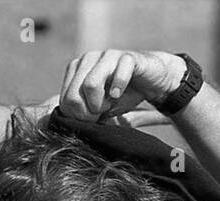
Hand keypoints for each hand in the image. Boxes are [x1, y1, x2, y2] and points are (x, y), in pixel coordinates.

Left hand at [58, 50, 184, 122]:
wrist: (153, 81)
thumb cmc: (124, 94)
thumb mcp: (101, 107)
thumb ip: (84, 113)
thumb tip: (71, 125)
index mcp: (77, 68)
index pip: (66, 100)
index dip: (79, 116)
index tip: (93, 118)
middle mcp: (88, 58)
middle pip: (74, 95)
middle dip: (88, 113)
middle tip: (102, 114)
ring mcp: (107, 55)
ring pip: (90, 84)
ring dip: (100, 104)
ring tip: (110, 104)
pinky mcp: (128, 57)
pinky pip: (118, 75)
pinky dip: (118, 89)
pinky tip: (120, 94)